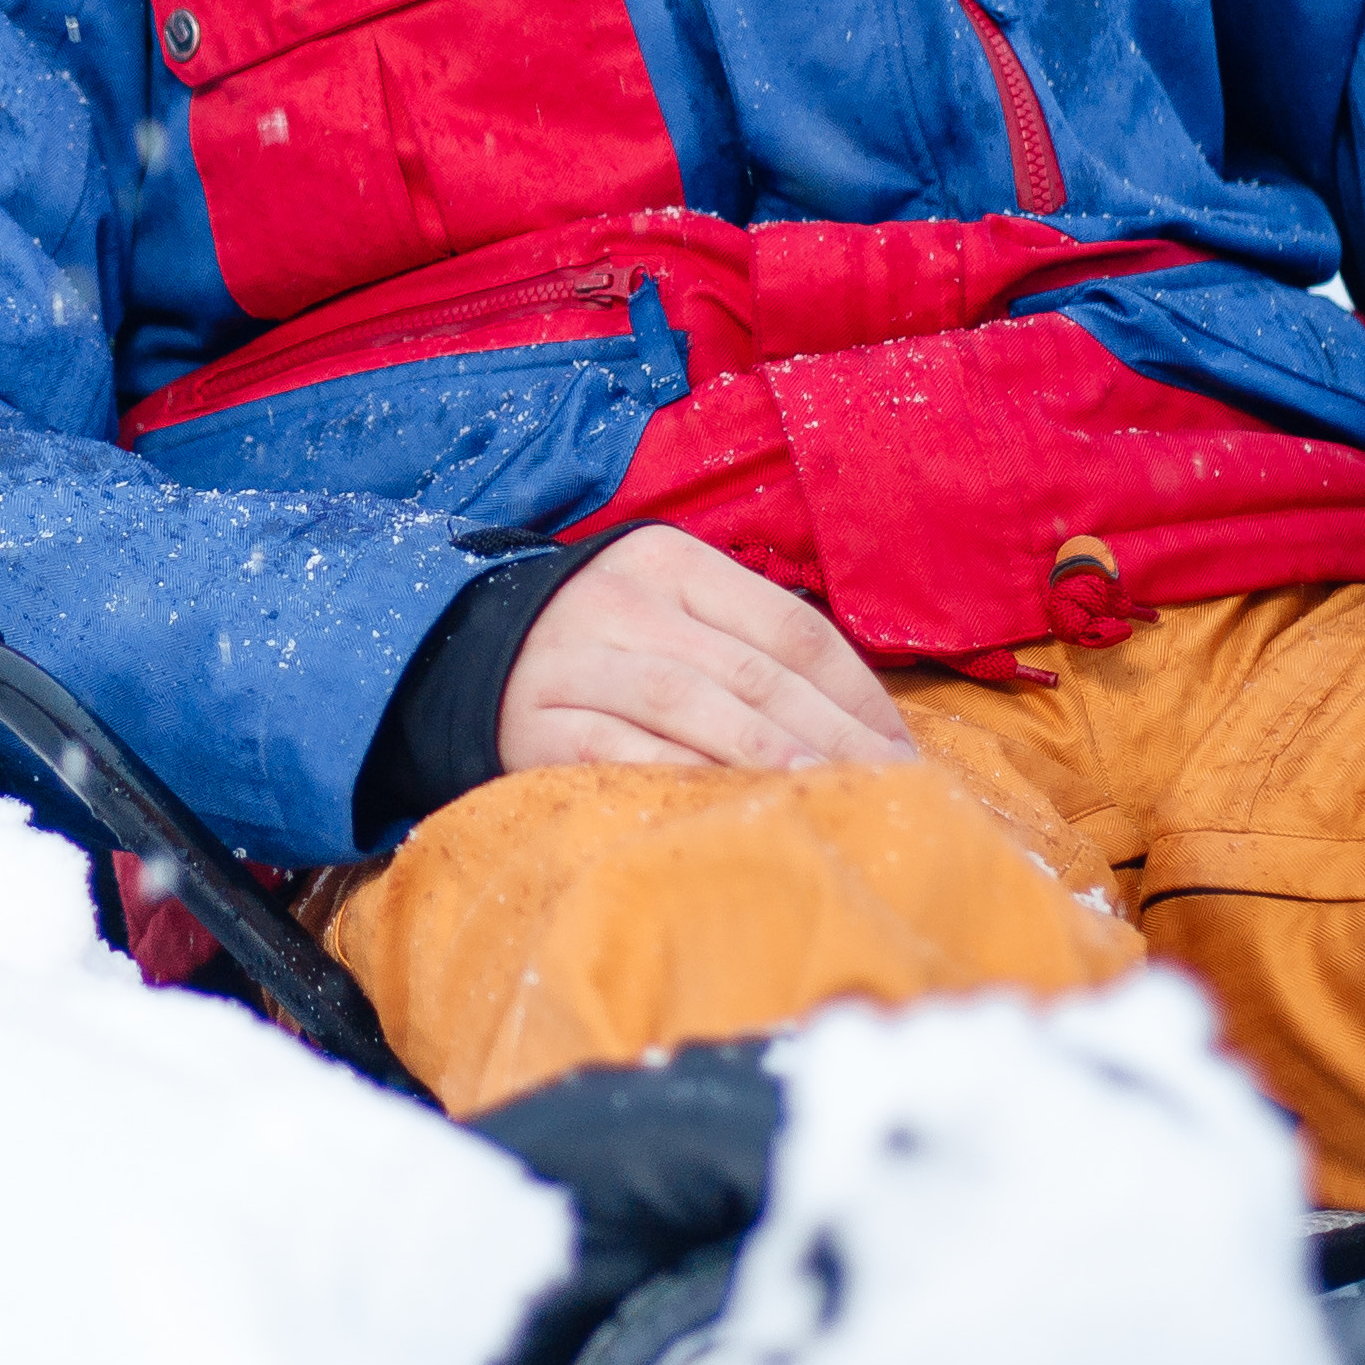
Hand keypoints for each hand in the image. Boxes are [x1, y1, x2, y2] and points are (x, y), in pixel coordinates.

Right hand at [499, 525, 924, 776]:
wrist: (464, 649)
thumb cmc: (606, 641)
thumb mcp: (671, 608)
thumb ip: (749, 640)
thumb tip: (862, 715)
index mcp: (672, 561)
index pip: (789, 625)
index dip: (855, 690)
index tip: (900, 745)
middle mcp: (624, 600)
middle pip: (752, 670)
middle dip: (834, 732)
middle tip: (889, 783)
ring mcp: (577, 660)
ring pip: (689, 703)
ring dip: (768, 752)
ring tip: (828, 789)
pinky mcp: (538, 723)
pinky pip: (619, 750)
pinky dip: (682, 776)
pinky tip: (733, 803)